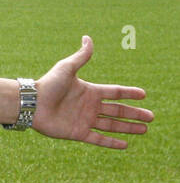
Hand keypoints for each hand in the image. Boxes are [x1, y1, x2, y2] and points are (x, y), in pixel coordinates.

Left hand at [32, 37, 152, 148]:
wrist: (31, 103)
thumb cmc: (48, 84)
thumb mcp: (67, 68)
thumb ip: (81, 56)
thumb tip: (88, 37)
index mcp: (89, 91)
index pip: (114, 92)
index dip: (129, 93)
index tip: (143, 94)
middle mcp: (88, 106)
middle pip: (117, 110)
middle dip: (134, 114)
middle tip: (151, 117)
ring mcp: (84, 120)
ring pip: (111, 125)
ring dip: (128, 128)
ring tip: (145, 130)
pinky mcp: (77, 133)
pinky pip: (98, 139)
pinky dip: (111, 143)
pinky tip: (125, 145)